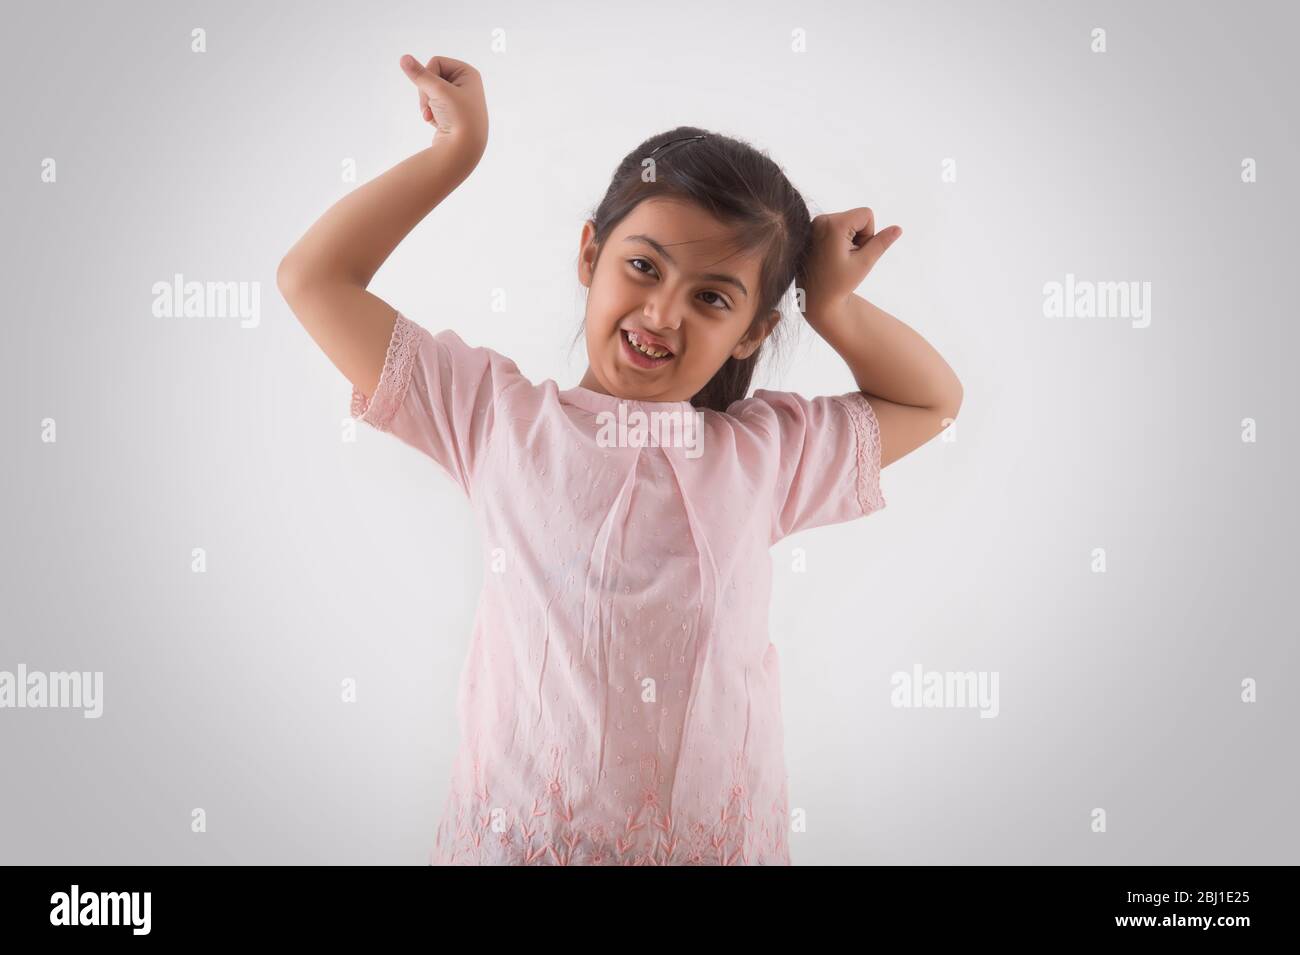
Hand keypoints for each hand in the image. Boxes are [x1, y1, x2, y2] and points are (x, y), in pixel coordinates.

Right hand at [399, 53, 488, 155]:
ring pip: (429, 92)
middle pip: (431, 77)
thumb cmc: (457, 118)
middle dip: (426, 93)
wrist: (463, 151)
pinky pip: (432, 105)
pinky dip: (430, 113)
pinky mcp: (451, 113)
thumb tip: (404, 58)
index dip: (429, 76)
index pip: (436, 61)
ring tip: (433, 117)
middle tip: (433, 107)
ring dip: (426, 104)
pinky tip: (437, 123)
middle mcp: (465, 84)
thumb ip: (419, 74)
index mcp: (468, 73)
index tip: (436, 93)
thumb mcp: (438, 91)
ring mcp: (458, 99)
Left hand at [801, 208, 900, 325]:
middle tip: (846, 258)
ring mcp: (814, 224)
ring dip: (849, 239)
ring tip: (838, 258)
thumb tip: (898, 228)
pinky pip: (837, 226)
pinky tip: (830, 256)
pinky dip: (840, 239)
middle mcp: (821, 219)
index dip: (868, 235)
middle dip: (859, 237)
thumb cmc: (839, 284)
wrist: (814, 298)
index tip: (855, 252)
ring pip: (848, 222)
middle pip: (857, 218)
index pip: (867, 214)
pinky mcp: (812, 229)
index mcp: (834, 224)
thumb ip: (881, 243)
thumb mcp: (864, 263)